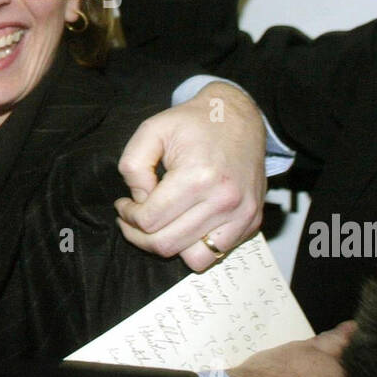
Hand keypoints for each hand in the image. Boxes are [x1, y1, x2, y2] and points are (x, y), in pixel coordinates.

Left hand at [116, 82, 264, 270]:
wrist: (239, 117)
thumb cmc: (194, 123)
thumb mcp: (152, 130)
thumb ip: (133, 166)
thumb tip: (139, 201)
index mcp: (198, 177)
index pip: (150, 220)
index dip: (128, 217)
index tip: (124, 205)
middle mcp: (225, 200)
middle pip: (167, 245)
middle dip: (139, 236)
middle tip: (131, 219)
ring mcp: (243, 214)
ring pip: (194, 259)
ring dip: (169, 246)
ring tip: (158, 225)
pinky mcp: (252, 221)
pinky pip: (217, 253)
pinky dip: (195, 246)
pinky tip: (184, 223)